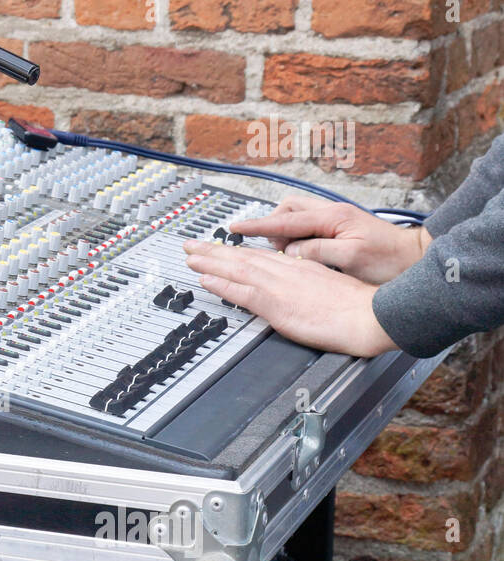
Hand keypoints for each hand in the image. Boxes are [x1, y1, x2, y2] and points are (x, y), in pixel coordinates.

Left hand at [184, 241, 397, 356]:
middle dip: (214, 251)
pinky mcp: (277, 305)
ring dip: (210, 263)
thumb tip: (295, 288)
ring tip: (189, 258)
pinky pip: (242, 292)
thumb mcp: (328, 285)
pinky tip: (206, 281)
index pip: (259, 255)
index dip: (235, 251)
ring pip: (236, 269)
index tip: (217, 247)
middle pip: (242, 257)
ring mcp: (280, 287)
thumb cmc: (357, 306)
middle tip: (190, 245)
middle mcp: (285, 271)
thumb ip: (307, 282)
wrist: (370, 315)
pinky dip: (222, 286)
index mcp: (298, 266)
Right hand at [228, 195, 429, 284]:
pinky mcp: (340, 230)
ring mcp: (336, 220)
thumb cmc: (389, 260)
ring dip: (285, 233)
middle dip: (271, 226)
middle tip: (270, 247)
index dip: (256, 226)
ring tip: (287, 253)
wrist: (416, 259)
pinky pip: (307, 228)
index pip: (284, 221)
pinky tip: (301, 252)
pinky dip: (297, 238)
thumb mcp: (350, 259)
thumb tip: (290, 249)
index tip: (235, 228)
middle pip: (287, 211)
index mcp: (332, 218)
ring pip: (296, 218)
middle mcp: (331, 214)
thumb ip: (316, 251)